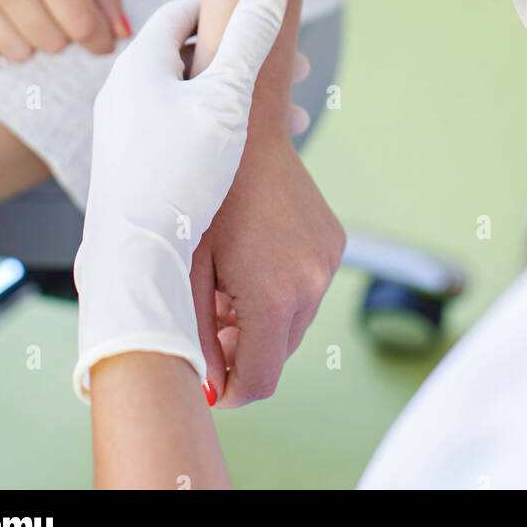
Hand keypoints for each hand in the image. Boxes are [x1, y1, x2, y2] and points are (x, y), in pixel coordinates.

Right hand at [0, 0, 125, 60]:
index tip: (103, 42)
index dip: (99, 39)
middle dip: (64, 33)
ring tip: (28, 10)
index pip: (80, 23)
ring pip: (18, 53)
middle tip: (57, 8)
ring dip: (32, 40)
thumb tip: (121, 32)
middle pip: (52, 42)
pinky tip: (2, 16)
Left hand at [74, 0, 287, 399]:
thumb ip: (251, 39)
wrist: (134, 255)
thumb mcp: (226, 97)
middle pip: (189, 56)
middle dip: (245, 63)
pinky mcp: (131, 165)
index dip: (224, 9)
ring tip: (288, 122)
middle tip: (290, 75)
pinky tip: (250, 153)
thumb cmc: (178, 170)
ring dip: (238, 102)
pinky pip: (179, 130)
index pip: (180, 12)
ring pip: (189, 98)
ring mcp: (124, 130)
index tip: (261, 17)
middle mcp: (123, 91)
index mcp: (138, 63)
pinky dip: (216, 130)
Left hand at [192, 122, 344, 406]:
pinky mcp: (335, 243)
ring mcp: (328, 262)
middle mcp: (312, 285)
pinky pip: (309, 289)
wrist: (245, 134)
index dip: (231, 392)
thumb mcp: (190, 270)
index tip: (208, 383)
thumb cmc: (205, 197)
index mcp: (273, 297)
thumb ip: (198, 335)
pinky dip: (282, 291)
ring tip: (228, 286)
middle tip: (210, 324)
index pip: (260, 380)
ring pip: (295, 322)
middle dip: (243, 350)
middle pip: (279, 354)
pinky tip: (253, 260)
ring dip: (263, 321)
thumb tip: (210, 388)